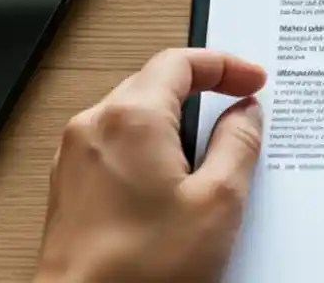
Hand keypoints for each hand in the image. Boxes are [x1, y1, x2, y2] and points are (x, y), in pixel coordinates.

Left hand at [34, 49, 267, 282]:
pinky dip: (151, 149)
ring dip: (177, 124)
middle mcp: (94, 127)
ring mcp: (75, 157)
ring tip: (211, 157)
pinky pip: (116, 146)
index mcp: (131, 118)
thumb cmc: (142, 272)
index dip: (225, 65)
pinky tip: (175, 185)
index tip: (252, 81)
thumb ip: (238, 143)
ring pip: (135, 116)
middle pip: (156, 83)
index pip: (181, 62)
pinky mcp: (70, 187)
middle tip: (240, 113)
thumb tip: (245, 113)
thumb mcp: (219, 201)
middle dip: (203, 92)